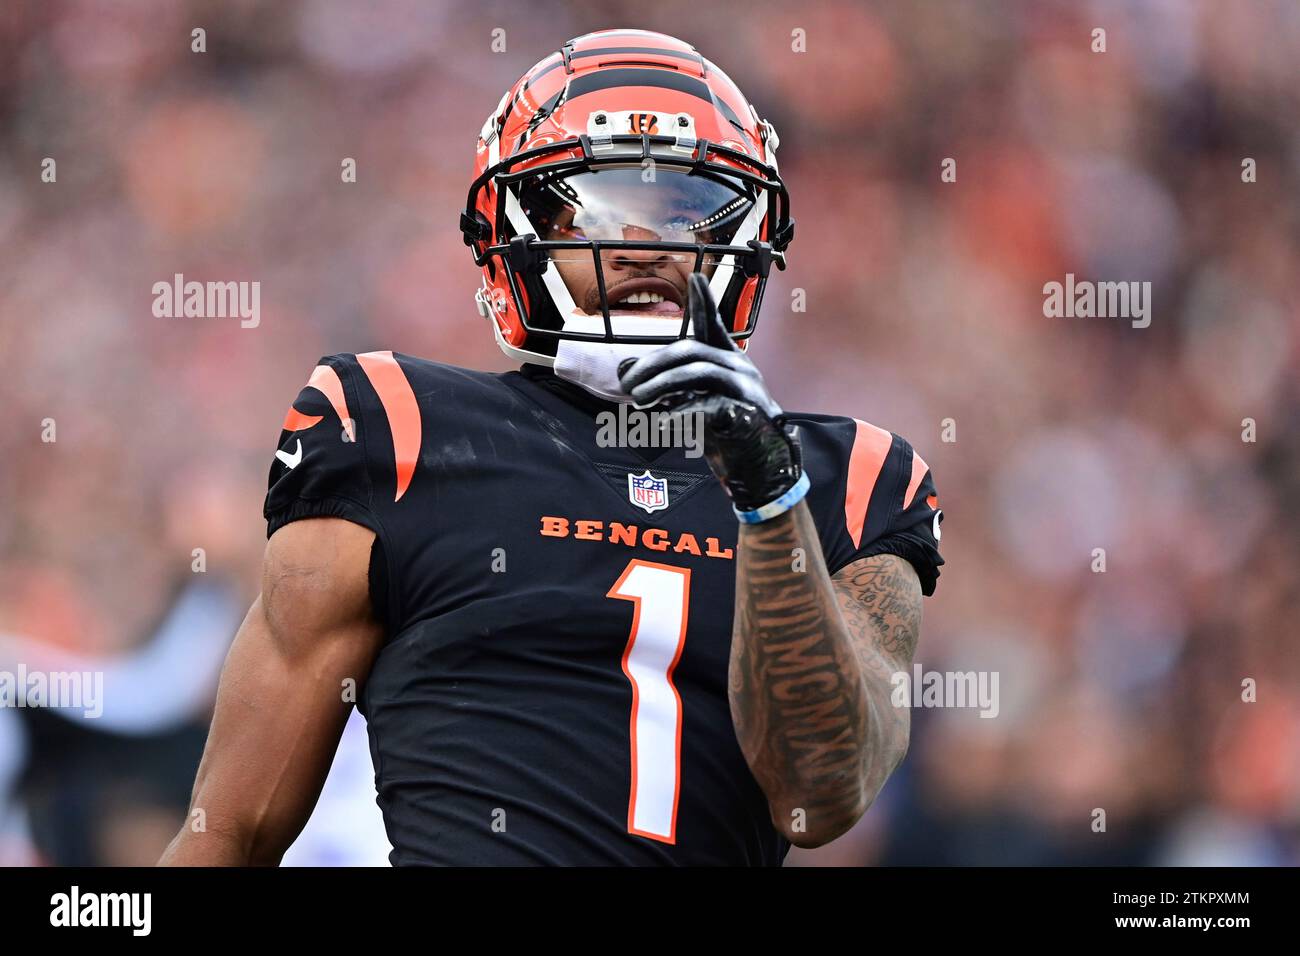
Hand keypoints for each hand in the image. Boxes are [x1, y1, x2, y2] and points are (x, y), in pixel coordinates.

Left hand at [618, 274, 803, 515]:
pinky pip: (708, 406)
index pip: (713, 324)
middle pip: (690, 350)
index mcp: (727, 360)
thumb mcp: (689, 402)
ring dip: (661, 384)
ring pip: (698, 372)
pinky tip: (661, 424)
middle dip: (652, 363)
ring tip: (639, 400)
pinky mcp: (745, 414)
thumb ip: (663, 382)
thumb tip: (625, 367)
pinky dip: (680, 415)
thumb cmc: (724, 430)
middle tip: (627, 383)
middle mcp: (739, 367)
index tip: (695, 279)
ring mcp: (745, 389)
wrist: (758, 467)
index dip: (704, 302)